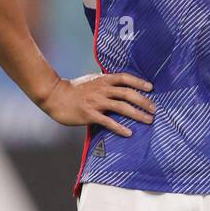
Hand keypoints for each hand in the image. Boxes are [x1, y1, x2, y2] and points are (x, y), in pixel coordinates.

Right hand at [39, 72, 154, 137]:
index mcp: (103, 80)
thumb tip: (120, 86)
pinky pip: (108, 122)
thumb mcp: (91, 80)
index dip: (139, 82)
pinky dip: (120, 127)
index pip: (125, 78)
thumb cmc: (74, 89)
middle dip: (143, 101)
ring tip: (148, 120)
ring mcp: (96, 102)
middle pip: (127, 93)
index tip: (151, 87)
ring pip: (121, 107)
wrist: (55, 96)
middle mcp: (102, 89)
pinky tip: (129, 133)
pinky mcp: (89, 114)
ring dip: (137, 114)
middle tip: (154, 109)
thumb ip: (105, 83)